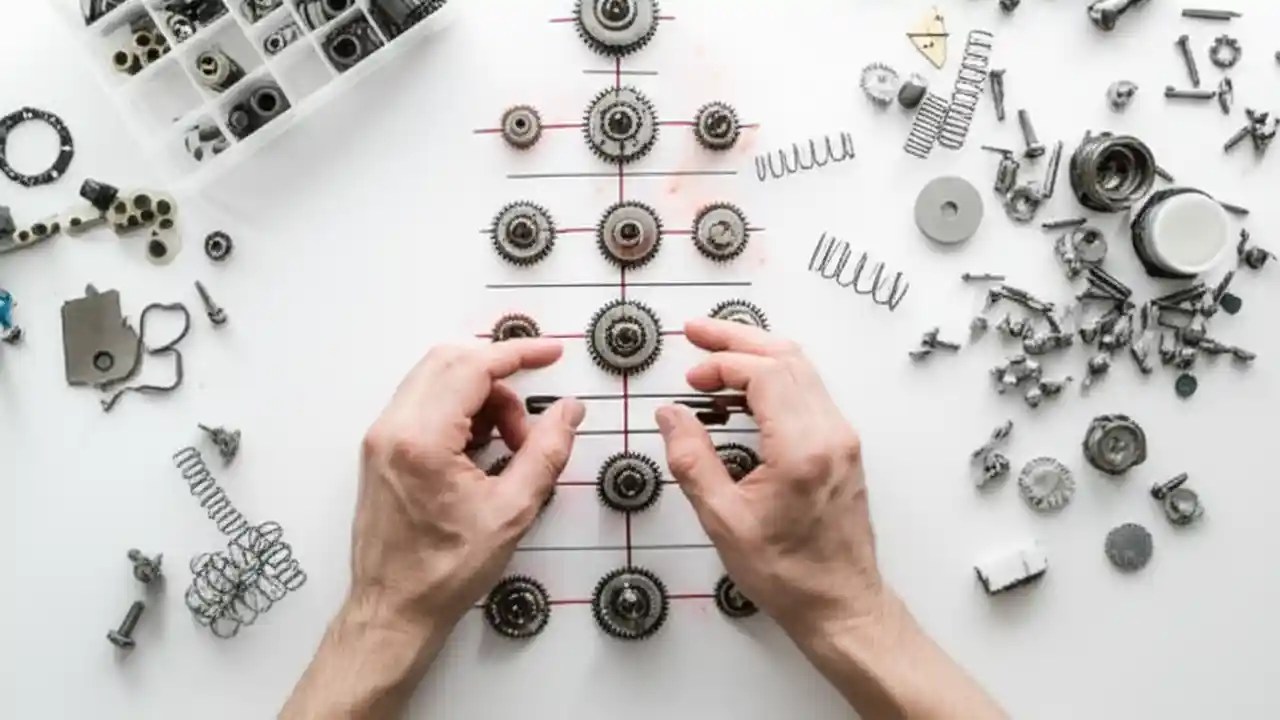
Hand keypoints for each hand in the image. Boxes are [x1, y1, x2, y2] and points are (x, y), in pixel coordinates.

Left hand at [353, 339, 584, 627]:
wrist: (394, 610)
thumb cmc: (442, 572)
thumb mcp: (512, 511)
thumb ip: (546, 452)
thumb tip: (567, 412)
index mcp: (421, 439)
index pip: (472, 366)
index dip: (518, 353)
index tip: (549, 354)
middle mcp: (392, 429)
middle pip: (451, 362)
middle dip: (500, 379)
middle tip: (531, 419)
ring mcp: (381, 437)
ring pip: (436, 380)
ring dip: (481, 398)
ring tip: (509, 447)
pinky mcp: (380, 450)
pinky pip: (424, 405)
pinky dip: (460, 413)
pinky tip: (482, 452)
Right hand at [655, 318, 889, 642]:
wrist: (840, 603)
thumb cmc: (789, 574)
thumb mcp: (723, 520)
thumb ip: (692, 460)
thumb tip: (672, 416)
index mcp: (803, 450)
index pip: (765, 373)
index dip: (722, 364)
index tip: (691, 377)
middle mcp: (831, 435)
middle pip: (787, 357)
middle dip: (737, 340)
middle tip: (697, 333)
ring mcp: (842, 438)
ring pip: (802, 369)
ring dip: (756, 354)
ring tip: (714, 355)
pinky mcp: (842, 446)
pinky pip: (808, 392)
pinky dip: (773, 379)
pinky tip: (742, 392)